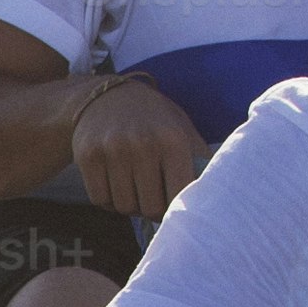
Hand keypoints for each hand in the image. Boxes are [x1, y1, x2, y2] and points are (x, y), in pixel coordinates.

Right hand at [68, 73, 205, 219]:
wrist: (104, 97)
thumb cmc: (153, 119)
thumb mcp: (181, 129)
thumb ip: (199, 159)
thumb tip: (220, 191)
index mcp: (172, 139)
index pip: (179, 194)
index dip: (177, 208)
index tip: (174, 206)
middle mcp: (142, 144)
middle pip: (149, 206)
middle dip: (152, 209)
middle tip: (152, 199)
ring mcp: (112, 150)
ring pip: (123, 206)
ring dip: (130, 204)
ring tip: (134, 190)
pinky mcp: (87, 157)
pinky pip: (100, 199)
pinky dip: (108, 200)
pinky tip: (114, 185)